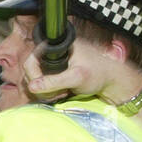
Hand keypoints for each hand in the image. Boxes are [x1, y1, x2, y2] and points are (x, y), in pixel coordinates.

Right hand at [23, 36, 141, 105]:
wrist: (110, 81)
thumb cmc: (98, 74)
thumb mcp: (77, 78)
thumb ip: (54, 82)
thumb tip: (31, 86)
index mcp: (56, 47)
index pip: (31, 59)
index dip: (33, 74)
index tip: (41, 86)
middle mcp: (51, 54)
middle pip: (31, 72)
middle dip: (41, 86)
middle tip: (56, 93)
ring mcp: (52, 66)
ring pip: (35, 81)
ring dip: (45, 92)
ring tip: (62, 94)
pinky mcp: (54, 76)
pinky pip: (42, 86)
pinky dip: (49, 94)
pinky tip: (61, 94)